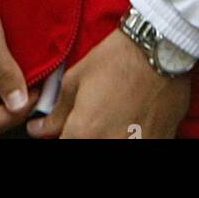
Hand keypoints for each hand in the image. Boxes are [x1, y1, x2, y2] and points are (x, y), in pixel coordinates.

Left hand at [26, 29, 190, 138]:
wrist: (161, 49)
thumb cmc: (116, 59)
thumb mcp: (76, 79)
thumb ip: (57, 112)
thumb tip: (37, 130)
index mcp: (84, 131)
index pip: (63, 146)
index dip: (63, 136)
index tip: (67, 129)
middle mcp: (109, 144)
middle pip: (86, 147)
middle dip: (84, 135)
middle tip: (91, 118)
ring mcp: (136, 148)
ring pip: (111, 147)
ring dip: (106, 135)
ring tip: (112, 118)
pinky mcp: (158, 143)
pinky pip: (138, 146)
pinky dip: (130, 138)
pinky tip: (131, 123)